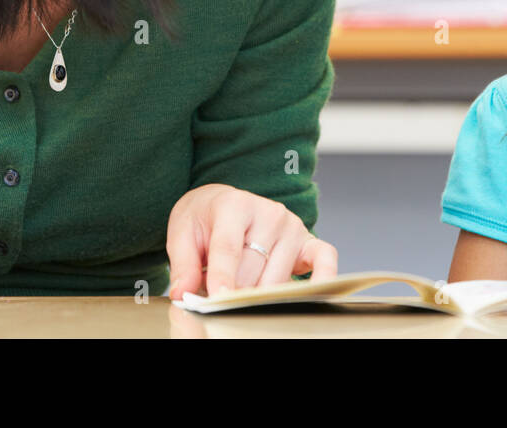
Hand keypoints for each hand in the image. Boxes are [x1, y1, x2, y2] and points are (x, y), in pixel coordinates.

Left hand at [165, 183, 336, 299]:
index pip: (229, 248)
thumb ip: (183, 264)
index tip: (217, 298)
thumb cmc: (204, 219)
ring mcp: (291, 226)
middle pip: (253, 270)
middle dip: (234, 292)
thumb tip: (183, 292)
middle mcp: (268, 212)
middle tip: (217, 303)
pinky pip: (324, 259)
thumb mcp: (182, 234)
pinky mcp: (308, 241)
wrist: (222, 202)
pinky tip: (316, 295)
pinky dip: (323, 278)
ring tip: (239, 291)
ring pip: (276, 278)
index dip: (222, 277)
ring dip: (258, 294)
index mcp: (234, 205)